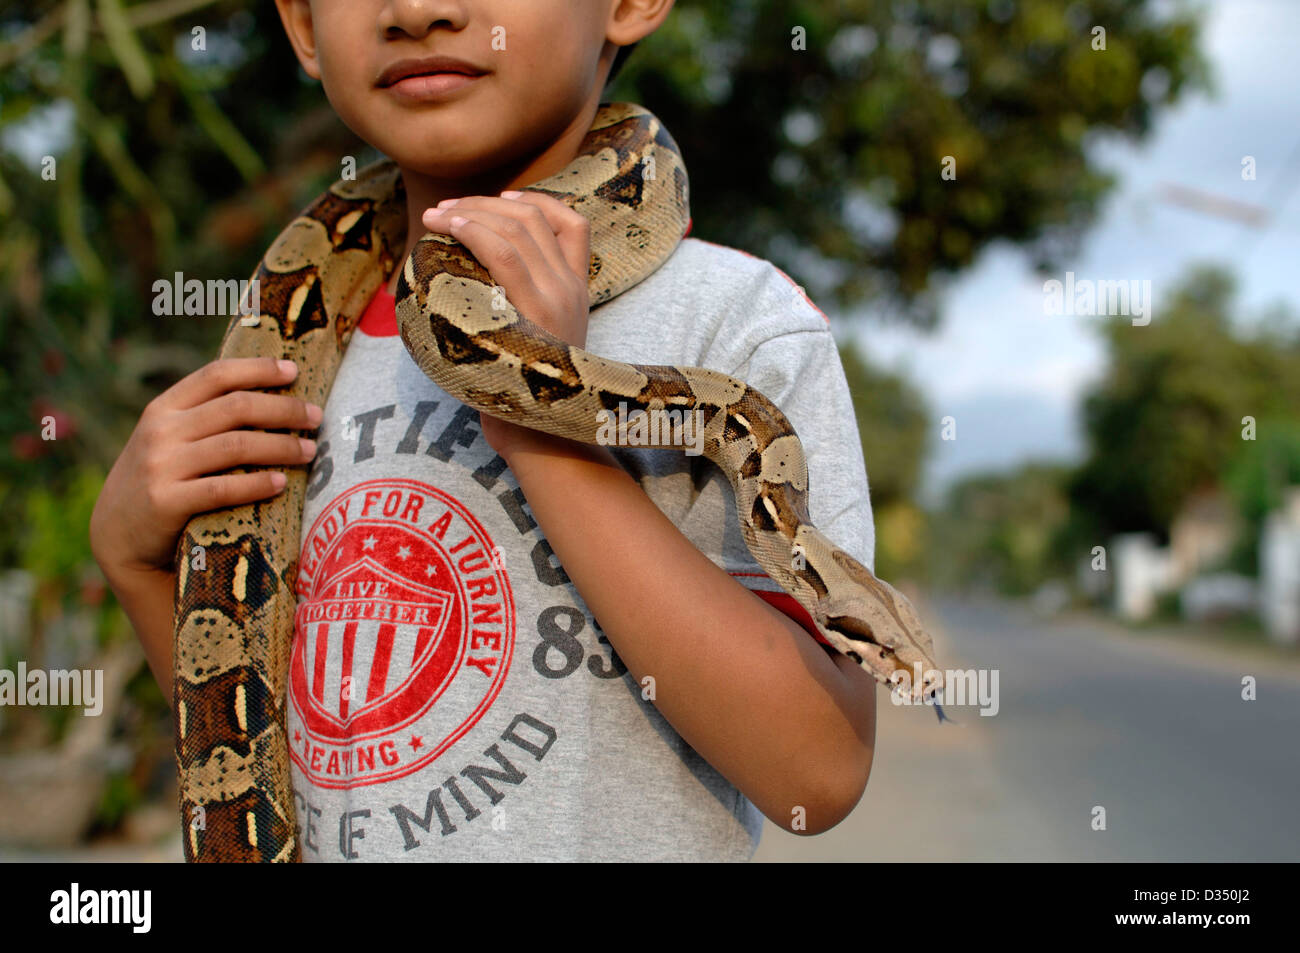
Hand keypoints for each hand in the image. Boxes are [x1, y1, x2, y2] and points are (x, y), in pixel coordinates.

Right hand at [89, 357, 321, 581]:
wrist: (116, 536)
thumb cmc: (159, 481)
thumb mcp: (168, 440)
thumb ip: (203, 419)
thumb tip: (270, 396)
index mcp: (164, 408)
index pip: (217, 375)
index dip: (258, 369)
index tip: (293, 371)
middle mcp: (161, 431)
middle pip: (236, 408)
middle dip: (284, 409)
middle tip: (316, 417)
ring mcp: (161, 466)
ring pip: (236, 445)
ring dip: (281, 446)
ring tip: (309, 451)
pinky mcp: (165, 503)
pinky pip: (222, 489)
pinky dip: (257, 484)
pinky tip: (282, 483)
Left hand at [421, 189, 590, 456]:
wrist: (542, 435)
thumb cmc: (522, 395)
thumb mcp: (531, 343)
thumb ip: (517, 310)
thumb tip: (472, 289)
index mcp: (578, 293)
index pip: (574, 225)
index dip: (538, 200)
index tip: (504, 198)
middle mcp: (572, 288)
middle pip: (536, 217)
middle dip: (486, 202)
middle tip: (447, 208)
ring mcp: (557, 296)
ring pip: (517, 226)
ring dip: (471, 211)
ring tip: (436, 216)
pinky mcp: (535, 310)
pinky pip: (504, 252)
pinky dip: (473, 229)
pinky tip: (449, 228)